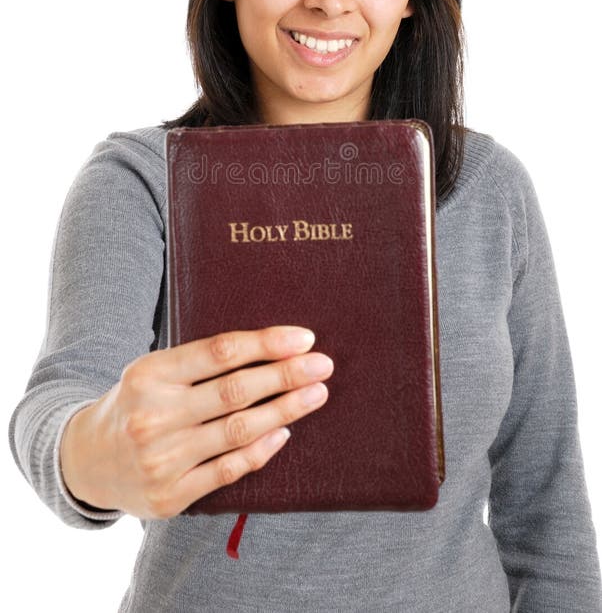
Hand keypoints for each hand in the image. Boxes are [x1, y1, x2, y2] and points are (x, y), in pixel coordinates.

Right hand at [59, 326, 332, 518]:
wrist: (86, 459)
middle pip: (235, 391)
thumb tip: (273, 349)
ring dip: (285, 410)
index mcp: (150, 374)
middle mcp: (153, 416)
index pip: (220, 352)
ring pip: (238, 430)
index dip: (266, 343)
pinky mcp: (170, 495)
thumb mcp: (154, 371)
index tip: (303, 338)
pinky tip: (285, 432)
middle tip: (323, 365)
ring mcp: (161, 458)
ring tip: (316, 394)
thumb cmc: (137, 402)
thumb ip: (202, 362)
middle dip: (286, 376)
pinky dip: (261, 450)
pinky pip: (228, 470)